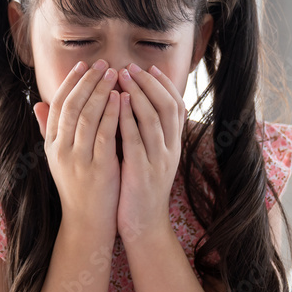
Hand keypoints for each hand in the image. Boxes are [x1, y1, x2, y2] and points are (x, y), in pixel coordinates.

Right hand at [33, 61, 121, 234]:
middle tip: (104, 63)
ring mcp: (78, 160)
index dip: (70, 82)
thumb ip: (50, 130)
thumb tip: (38, 103)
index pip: (58, 104)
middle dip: (88, 81)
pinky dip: (112, 113)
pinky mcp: (98, 169)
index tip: (84, 64)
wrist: (87, 223)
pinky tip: (122, 98)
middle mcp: (61, 150)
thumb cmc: (78, 186)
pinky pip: (105, 134)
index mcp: (51, 144)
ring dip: (102, 91)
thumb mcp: (59, 158)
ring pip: (87, 116)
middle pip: (72, 105)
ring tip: (115, 74)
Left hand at [116, 63, 185, 243]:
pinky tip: (115, 103)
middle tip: (131, 66)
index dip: (164, 84)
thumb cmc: (139, 188)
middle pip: (167, 106)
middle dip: (149, 83)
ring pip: (153, 118)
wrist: (143, 225)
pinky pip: (136, 139)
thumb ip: (143, 132)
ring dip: (137, 93)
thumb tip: (132, 102)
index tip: (149, 66)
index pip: (177, 106)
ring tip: (122, 76)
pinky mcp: (142, 172)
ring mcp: (159, 161)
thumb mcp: (148, 157)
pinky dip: (126, 118)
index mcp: (173, 145)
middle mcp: (170, 149)